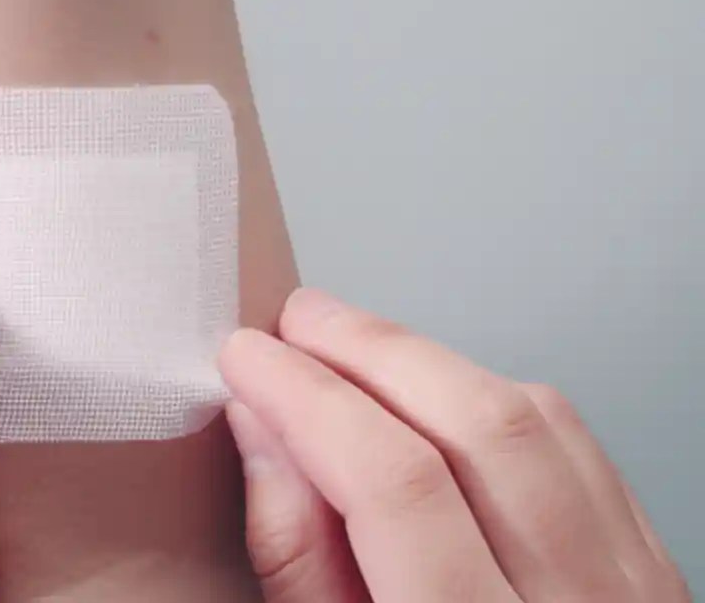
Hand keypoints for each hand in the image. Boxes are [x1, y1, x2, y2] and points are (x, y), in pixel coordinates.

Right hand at [221, 289, 689, 602]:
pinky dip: (491, 393)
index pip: (396, 487)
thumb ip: (299, 562)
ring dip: (428, 358)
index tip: (246, 358)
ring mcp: (635, 591)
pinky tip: (433, 387)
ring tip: (347, 341)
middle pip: (481, 428)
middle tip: (293, 323)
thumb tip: (263, 429)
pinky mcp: (652, 568)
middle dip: (369, 349)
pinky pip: (577, 443)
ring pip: (538, 420)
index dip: (308, 400)